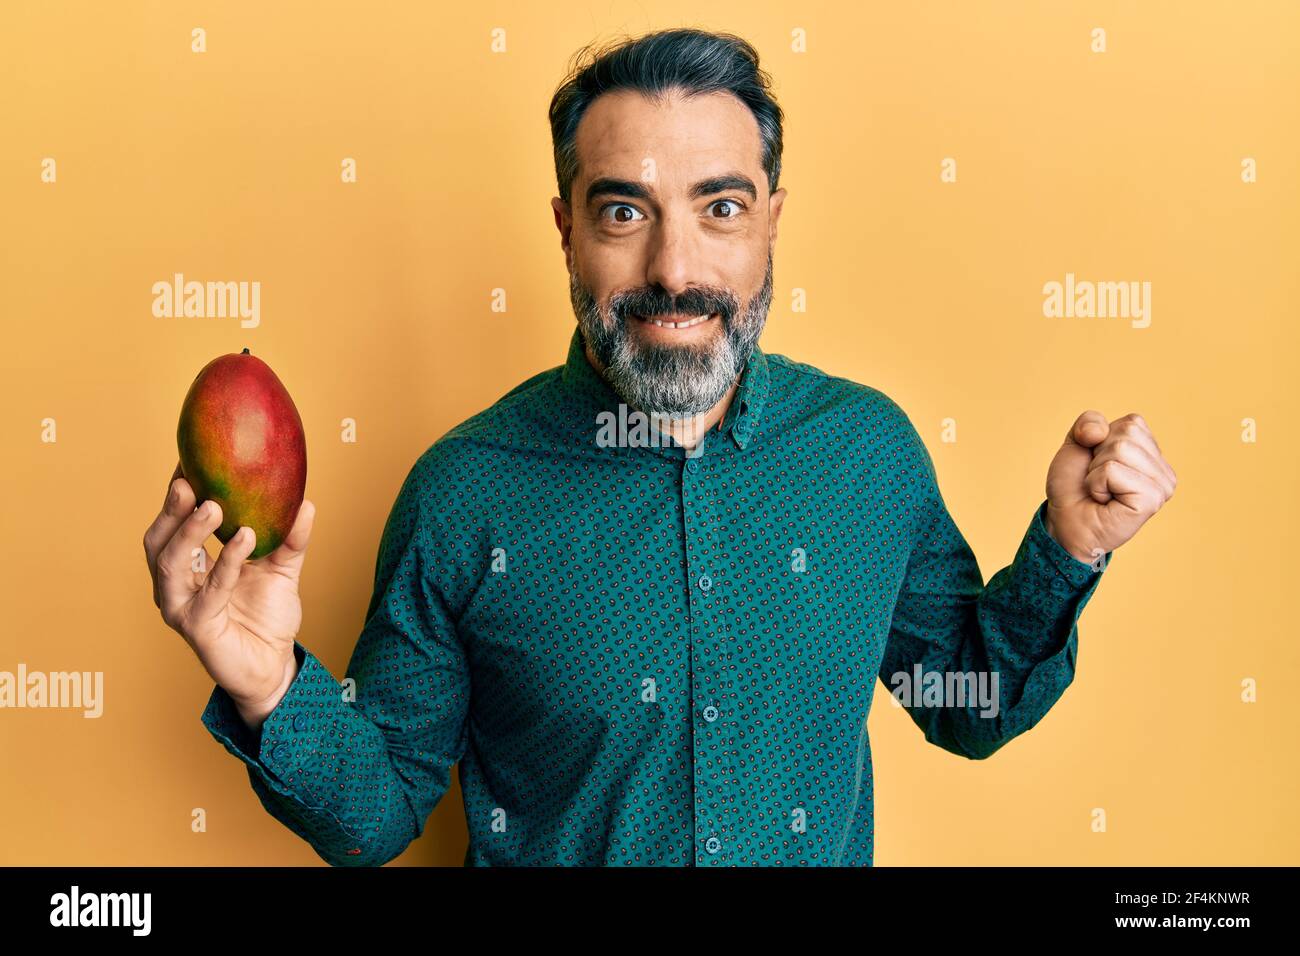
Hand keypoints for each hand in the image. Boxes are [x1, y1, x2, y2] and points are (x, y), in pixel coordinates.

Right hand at [143, 463, 315, 726]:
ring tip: (215, 506)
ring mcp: (181, 606)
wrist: (274, 665)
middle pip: (158, 540)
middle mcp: (176, 583)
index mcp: (189, 563)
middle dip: (171, 509)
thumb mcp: (283, 569)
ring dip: (191, 532)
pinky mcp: (196, 628)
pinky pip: (208, 592)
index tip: (189, 459)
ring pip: (171, 564)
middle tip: (188, 481)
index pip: (174, 522)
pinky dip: (226, 563)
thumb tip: (306, 501)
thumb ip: (291, 538)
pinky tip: (245, 539)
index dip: (177, 493)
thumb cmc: (267, 616)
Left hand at [1044, 411, 1176, 564]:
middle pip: (1127, 433)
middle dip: (1099, 455)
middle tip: (1098, 480)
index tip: (1098, 465)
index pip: (1132, 422)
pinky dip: (1096, 482)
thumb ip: (1089, 422)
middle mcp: (1163, 469)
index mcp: (1153, 453)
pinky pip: (1112, 470)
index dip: (1102, 440)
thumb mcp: (1076, 443)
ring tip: (1101, 491)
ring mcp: (1162, 486)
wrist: (1065, 521)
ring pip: (1121, 449)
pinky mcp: (1151, 500)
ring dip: (1096, 470)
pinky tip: (1103, 500)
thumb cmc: (1074, 486)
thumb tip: (1100, 430)